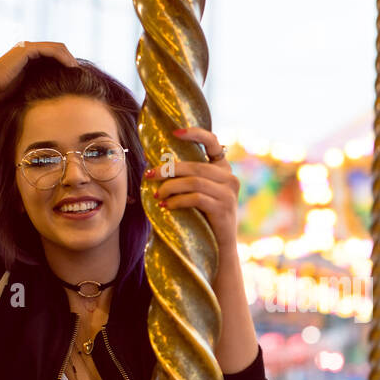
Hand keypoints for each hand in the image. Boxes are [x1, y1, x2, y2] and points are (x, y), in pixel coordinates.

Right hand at [0, 41, 78, 137]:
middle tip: (83, 74)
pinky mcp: (26, 50)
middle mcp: (27, 50)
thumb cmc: (1, 97)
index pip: (53, 57)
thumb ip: (38, 90)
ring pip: (57, 48)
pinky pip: (51, 50)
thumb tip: (53, 105)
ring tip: (80, 72)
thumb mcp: (26, 93)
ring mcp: (26, 48)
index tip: (78, 78)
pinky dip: (63, 58)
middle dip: (71, 60)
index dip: (66, 65)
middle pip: (57, 50)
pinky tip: (72, 69)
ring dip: (70, 59)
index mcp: (27, 58)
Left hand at [146, 127, 241, 251]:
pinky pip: (196, 198)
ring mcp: (228, 193)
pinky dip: (177, 201)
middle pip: (195, 165)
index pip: (213, 142)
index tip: (175, 133)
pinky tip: (167, 206)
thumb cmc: (202, 218)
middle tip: (149, 175)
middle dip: (169, 169)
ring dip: (170, 187)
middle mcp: (229, 177)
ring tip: (157, 195)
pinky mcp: (223, 208)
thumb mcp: (198, 193)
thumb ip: (186, 177)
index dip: (195, 134)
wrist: (219, 247)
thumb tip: (152, 166)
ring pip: (194, 181)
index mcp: (223, 168)